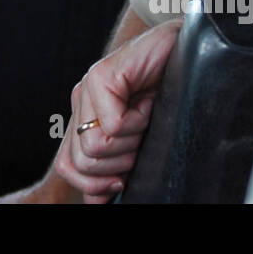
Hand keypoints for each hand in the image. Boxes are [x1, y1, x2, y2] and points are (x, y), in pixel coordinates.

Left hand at [53, 19, 181, 202]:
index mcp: (85, 117)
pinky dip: (139, 122)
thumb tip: (97, 203)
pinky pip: (113, 124)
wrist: (184, 49)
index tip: (123, 179)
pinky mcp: (101, 75)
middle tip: (140, 139)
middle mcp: (82, 101)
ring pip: (95, 146)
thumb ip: (113, 165)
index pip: (69, 166)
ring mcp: (89, 86)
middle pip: (82, 161)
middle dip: (118, 164)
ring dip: (131, 141)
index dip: (96, 185)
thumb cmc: (167, 92)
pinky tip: (147, 102)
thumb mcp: (139, 138)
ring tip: (144, 116)